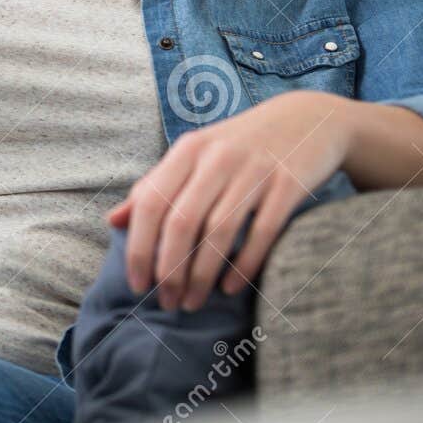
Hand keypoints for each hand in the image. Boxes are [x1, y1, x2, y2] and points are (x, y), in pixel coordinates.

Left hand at [104, 90, 351, 310]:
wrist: (309, 119)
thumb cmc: (241, 146)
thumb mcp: (195, 156)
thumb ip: (155, 186)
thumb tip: (113, 220)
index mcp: (188, 149)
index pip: (150, 202)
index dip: (139, 247)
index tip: (137, 284)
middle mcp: (217, 156)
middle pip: (181, 221)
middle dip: (169, 269)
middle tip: (167, 303)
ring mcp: (255, 169)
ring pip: (219, 231)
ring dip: (202, 275)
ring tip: (192, 303)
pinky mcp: (289, 183)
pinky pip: (262, 232)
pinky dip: (244, 265)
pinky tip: (230, 288)